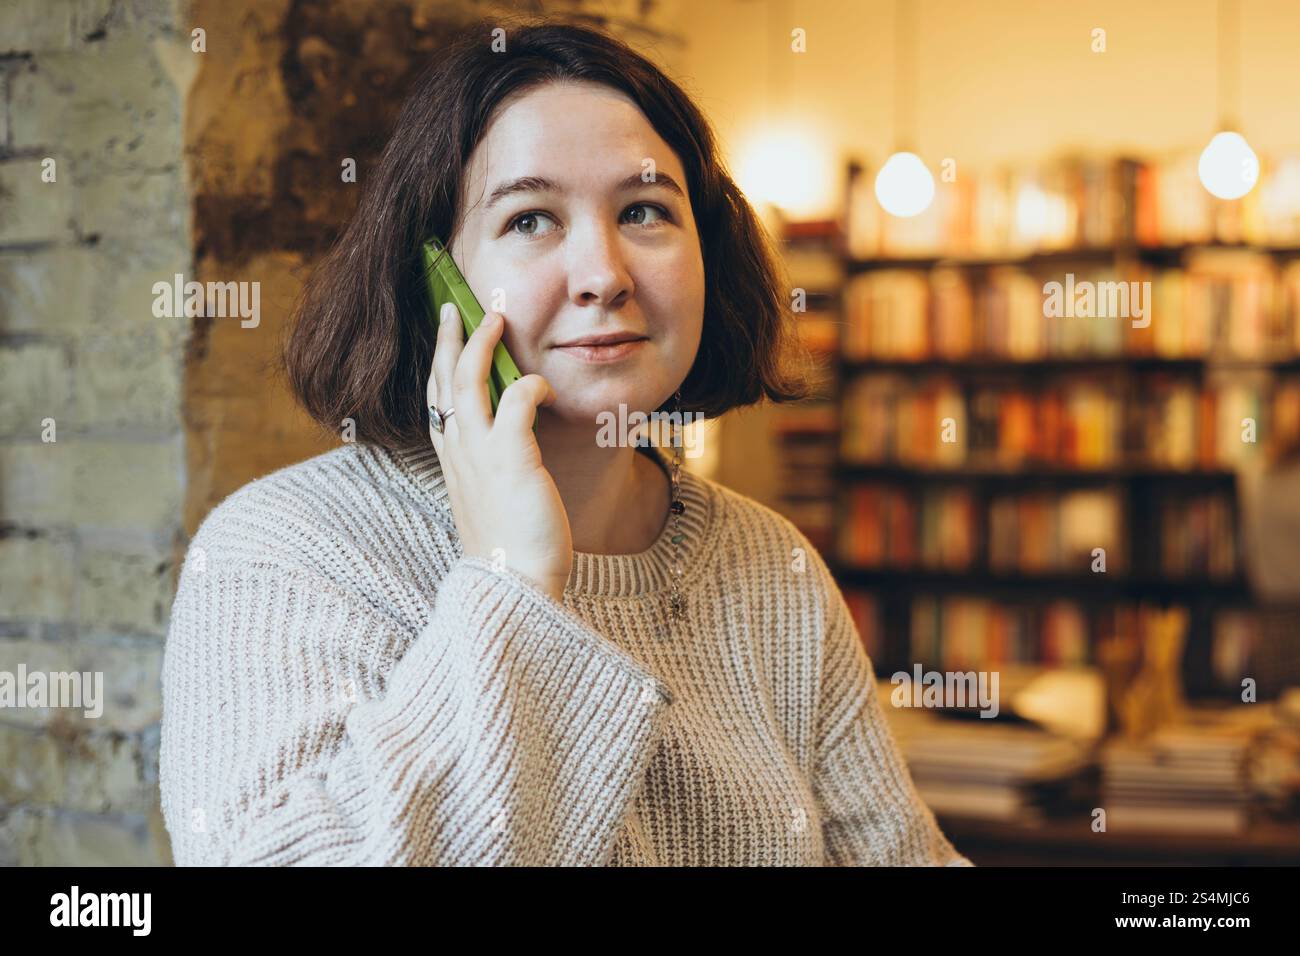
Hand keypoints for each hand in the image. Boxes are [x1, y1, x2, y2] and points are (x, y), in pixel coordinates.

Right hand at [427, 303, 571, 602]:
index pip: (436, 401)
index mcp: (452, 462)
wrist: (514, 587)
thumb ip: (492, 470)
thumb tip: (507, 448)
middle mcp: (459, 454)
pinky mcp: (511, 460)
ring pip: (468, 383)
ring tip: (491, 318)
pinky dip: (527, 386)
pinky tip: (542, 383)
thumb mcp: (491, 501)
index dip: (440, 365)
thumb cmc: (509, 550)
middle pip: (444, 382)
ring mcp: (481, 456)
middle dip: (449, 340)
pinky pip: (515, 405)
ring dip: (479, 345)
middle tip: (454, 307)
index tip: (446, 337)